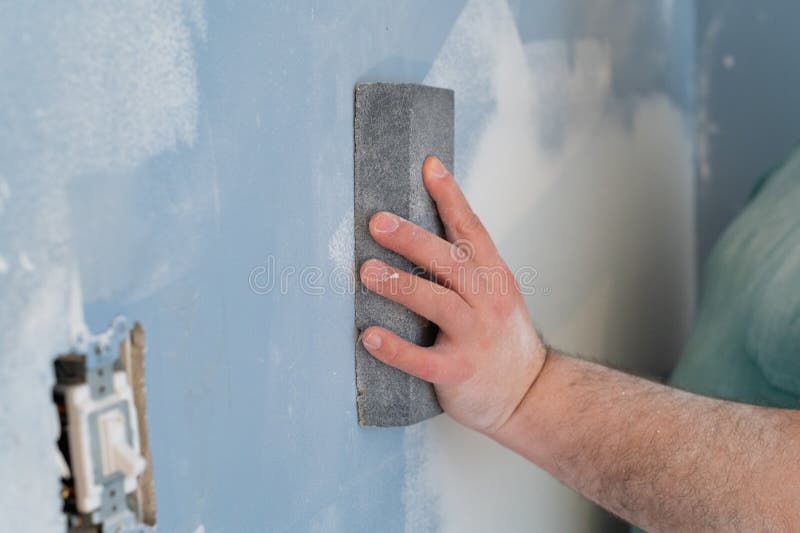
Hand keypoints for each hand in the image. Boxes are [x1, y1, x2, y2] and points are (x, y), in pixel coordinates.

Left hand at [359, 156, 547, 434]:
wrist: (530, 394)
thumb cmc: (501, 337)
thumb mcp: (494, 292)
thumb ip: (465, 265)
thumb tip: (416, 228)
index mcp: (494, 277)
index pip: (471, 229)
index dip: (450, 197)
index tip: (429, 167)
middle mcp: (488, 302)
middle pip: (451, 262)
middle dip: (414, 239)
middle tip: (378, 222)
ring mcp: (475, 338)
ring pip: (439, 304)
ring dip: (401, 285)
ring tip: (367, 271)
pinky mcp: (458, 372)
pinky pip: (424, 360)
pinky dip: (396, 349)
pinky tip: (369, 336)